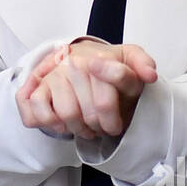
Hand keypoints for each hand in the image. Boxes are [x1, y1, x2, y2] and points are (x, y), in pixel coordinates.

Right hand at [17, 40, 157, 138]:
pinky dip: (55, 126)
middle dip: (103, 126)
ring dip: (80, 129)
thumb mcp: (128, 60)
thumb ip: (142, 63)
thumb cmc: (105, 67)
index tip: (115, 126)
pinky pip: (42, 114)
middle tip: (106, 127)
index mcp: (102, 56)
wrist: (77, 60)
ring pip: (68, 114)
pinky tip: (65, 124)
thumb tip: (150, 75)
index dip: (115, 111)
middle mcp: (76, 62)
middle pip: (95, 109)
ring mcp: (55, 74)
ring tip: (87, 127)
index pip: (118, 77)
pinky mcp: (37, 86)